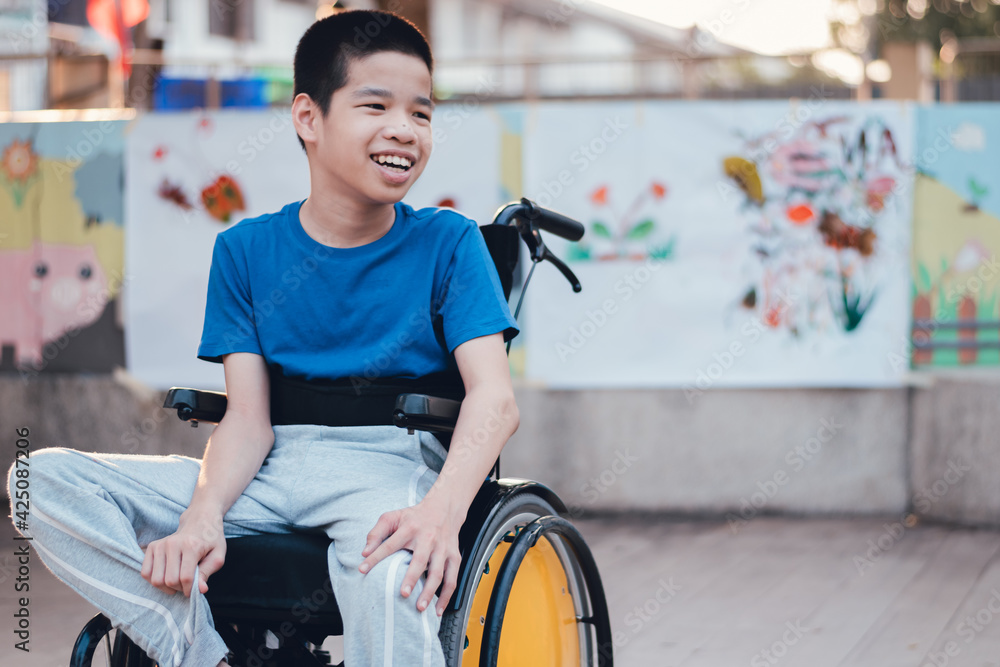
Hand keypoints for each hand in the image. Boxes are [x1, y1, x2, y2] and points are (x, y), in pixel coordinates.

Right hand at [140, 508, 225, 596]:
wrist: (200, 521)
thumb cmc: (211, 540)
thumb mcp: (217, 556)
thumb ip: (207, 573)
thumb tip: (201, 590)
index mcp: (192, 546)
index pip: (185, 578)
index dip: (190, 590)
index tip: (194, 590)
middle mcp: (173, 544)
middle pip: (170, 580)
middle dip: (179, 588)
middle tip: (187, 584)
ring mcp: (160, 545)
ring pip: (156, 579)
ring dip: (166, 586)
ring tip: (177, 581)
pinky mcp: (152, 547)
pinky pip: (145, 573)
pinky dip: (154, 580)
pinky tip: (166, 576)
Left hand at [359, 496, 462, 615]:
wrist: (444, 508)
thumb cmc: (414, 517)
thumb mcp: (393, 517)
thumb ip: (377, 533)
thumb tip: (364, 553)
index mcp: (410, 528)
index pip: (390, 544)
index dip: (376, 557)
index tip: (362, 569)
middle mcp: (428, 538)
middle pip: (420, 560)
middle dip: (412, 578)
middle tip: (402, 594)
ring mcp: (443, 549)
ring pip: (438, 573)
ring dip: (430, 591)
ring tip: (419, 607)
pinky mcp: (454, 557)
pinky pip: (452, 579)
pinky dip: (446, 596)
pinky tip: (437, 610)